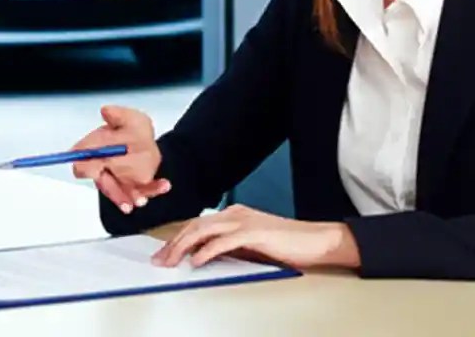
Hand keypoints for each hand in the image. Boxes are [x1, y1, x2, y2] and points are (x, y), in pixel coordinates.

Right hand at [70, 105, 169, 212]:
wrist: (149, 143)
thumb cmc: (134, 130)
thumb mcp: (129, 118)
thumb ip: (118, 115)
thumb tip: (106, 111)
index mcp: (93, 152)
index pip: (81, 164)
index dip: (86, 169)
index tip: (97, 170)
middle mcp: (101, 169)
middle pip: (102, 183)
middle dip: (114, 192)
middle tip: (125, 196)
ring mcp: (115, 181)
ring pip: (121, 193)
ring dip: (131, 197)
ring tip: (142, 199)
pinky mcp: (131, 189)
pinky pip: (141, 192)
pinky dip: (153, 189)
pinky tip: (164, 184)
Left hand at [150, 204, 360, 269]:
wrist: (316, 240)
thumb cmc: (286, 244)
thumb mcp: (251, 244)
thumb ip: (229, 246)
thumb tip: (204, 256)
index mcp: (233, 213)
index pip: (197, 224)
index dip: (177, 239)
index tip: (163, 254)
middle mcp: (235, 213)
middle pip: (194, 226)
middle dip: (173, 243)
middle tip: (159, 260)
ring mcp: (244, 221)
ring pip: (203, 231)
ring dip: (183, 247)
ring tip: (171, 262)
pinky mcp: (254, 233)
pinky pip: (223, 242)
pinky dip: (207, 251)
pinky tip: (196, 261)